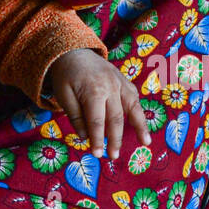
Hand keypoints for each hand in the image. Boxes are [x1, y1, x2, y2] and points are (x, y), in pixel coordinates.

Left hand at [46, 46, 149, 160]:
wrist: (75, 51)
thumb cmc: (66, 76)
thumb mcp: (63, 95)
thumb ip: (75, 116)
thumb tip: (85, 137)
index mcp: (93, 91)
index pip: (97, 121)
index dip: (98, 139)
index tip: (97, 154)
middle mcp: (110, 87)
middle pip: (116, 118)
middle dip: (116, 139)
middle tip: (114, 156)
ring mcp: (120, 83)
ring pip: (132, 108)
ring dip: (139, 127)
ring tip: (145, 143)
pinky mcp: (125, 81)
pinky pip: (134, 98)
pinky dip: (140, 112)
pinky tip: (142, 126)